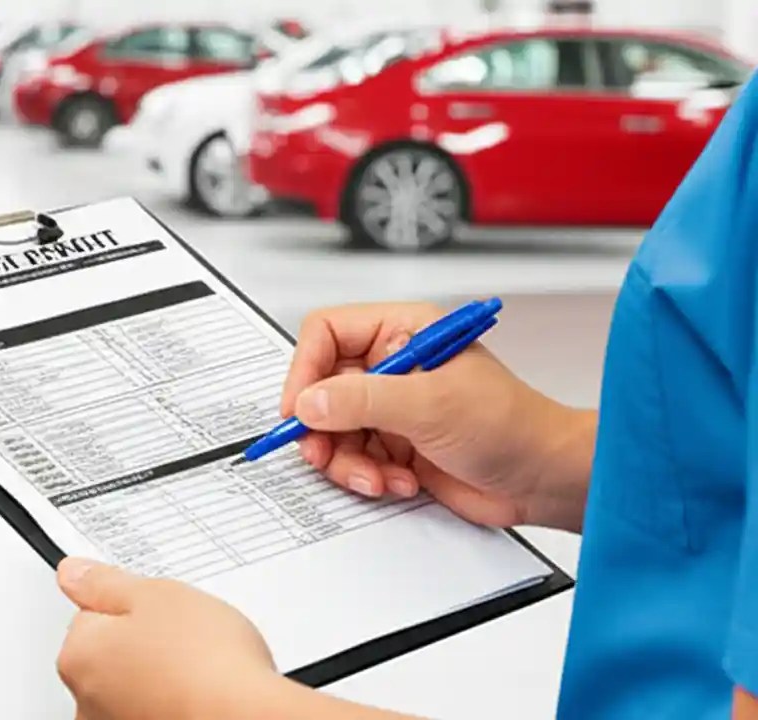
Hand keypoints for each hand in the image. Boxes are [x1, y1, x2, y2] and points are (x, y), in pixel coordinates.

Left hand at [55, 557, 277, 719]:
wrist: (247, 717)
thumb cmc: (206, 664)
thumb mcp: (155, 595)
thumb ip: (104, 583)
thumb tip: (73, 573)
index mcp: (79, 656)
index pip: (91, 615)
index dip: (132, 606)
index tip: (159, 610)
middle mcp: (86, 700)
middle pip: (109, 653)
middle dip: (142, 642)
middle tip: (184, 637)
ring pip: (133, 684)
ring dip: (156, 675)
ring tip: (199, 668)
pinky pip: (153, 707)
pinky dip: (171, 701)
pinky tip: (201, 694)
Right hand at [281, 303, 593, 531]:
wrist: (543, 479)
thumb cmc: (511, 425)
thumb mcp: (430, 405)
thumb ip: (362, 400)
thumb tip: (309, 402)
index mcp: (402, 332)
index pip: (328, 333)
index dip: (306, 370)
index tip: (300, 410)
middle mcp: (391, 366)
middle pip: (322, 388)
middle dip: (322, 427)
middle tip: (321, 452)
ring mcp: (392, 408)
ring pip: (332, 430)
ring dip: (347, 460)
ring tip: (376, 476)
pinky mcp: (394, 446)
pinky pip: (353, 459)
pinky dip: (367, 476)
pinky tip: (399, 482)